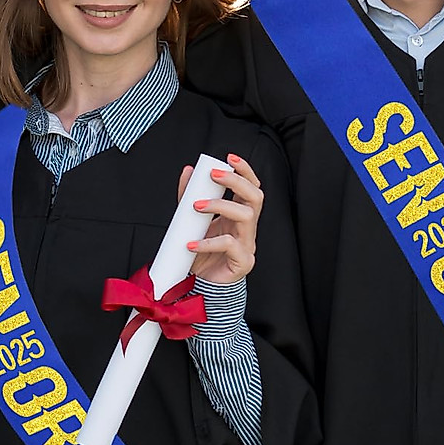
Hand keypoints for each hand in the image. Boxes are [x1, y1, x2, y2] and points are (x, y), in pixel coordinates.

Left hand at [179, 153, 262, 284]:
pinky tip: (191, 243)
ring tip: (196, 207)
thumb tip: (188, 171)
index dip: (245, 170)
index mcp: (239, 214)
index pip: (251, 187)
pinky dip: (208, 242)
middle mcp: (248, 227)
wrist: (200, 286)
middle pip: (255, 196)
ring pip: (247, 216)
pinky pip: (230, 245)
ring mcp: (248, 244)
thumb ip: (190, 197)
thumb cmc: (200, 252)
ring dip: (221, 206)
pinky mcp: (243, 262)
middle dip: (236, 181)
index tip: (229, 158)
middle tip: (213, 175)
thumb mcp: (192, 221)